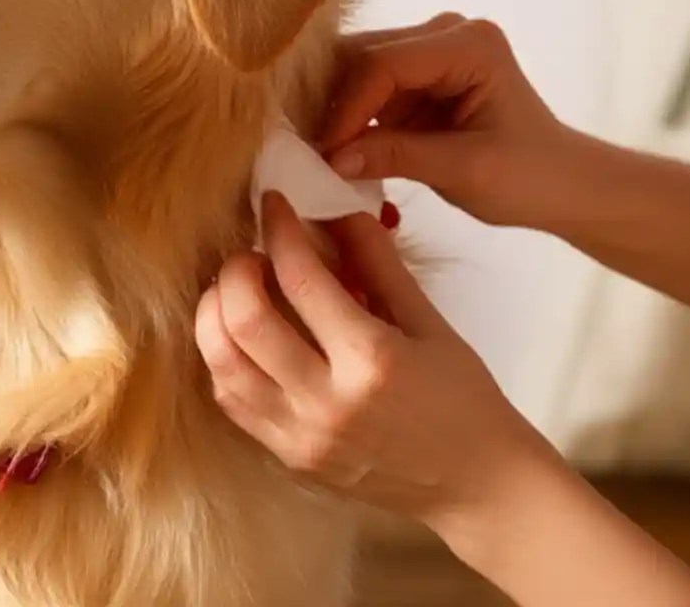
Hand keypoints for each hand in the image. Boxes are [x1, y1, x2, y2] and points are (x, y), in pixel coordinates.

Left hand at [194, 191, 557, 525]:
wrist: (475, 485)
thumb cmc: (463, 399)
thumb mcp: (429, 323)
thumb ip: (379, 265)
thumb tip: (338, 209)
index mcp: (370, 360)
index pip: (301, 278)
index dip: (278, 230)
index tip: (273, 204)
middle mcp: (326, 400)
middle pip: (245, 320)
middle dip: (234, 270)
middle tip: (249, 251)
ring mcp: (300, 435)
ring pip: (222, 363)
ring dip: (214, 314)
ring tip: (233, 289)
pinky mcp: (287, 457)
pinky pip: (231, 400)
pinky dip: (222, 358)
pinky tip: (238, 335)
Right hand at [322, 13, 583, 229]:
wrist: (559, 185)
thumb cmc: (527, 177)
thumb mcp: (464, 170)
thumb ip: (398, 157)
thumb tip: (331, 158)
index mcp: (469, 44)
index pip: (385, 64)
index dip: (348, 107)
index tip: (325, 154)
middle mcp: (446, 34)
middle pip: (364, 57)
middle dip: (334, 105)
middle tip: (310, 153)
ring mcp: (428, 54)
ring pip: (356, 70)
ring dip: (336, 112)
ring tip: (318, 154)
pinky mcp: (415, 79)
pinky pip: (366, 90)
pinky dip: (348, 119)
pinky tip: (333, 150)